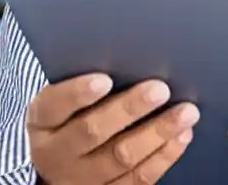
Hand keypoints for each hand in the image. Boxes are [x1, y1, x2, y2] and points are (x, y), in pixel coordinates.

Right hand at [26, 73, 199, 183]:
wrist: (61, 165)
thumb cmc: (69, 117)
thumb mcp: (62, 100)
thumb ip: (83, 82)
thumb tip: (126, 55)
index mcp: (42, 122)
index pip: (54, 106)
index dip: (78, 93)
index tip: (104, 79)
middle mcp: (57, 153)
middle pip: (91, 131)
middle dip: (129, 109)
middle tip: (160, 89)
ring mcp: (82, 178)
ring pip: (121, 158)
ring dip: (157, 133)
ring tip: (185, 112)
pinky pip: (139, 179)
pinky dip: (164, 156)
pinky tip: (181, 136)